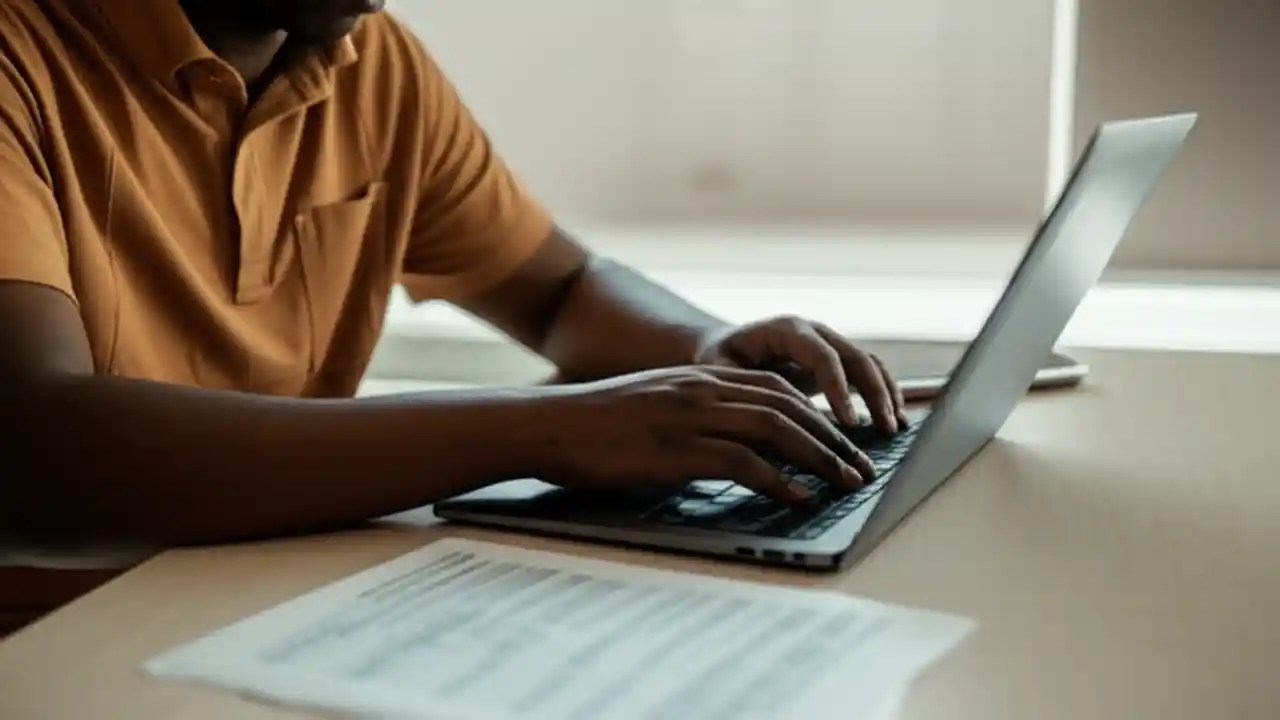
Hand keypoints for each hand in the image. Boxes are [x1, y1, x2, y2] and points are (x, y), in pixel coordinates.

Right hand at [536, 366, 877, 501]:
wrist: (549, 424)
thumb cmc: (594, 424)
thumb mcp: (652, 405)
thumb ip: (693, 414)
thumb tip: (727, 444)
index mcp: (700, 377)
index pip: (777, 388)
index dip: (818, 414)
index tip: (843, 440)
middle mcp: (703, 389)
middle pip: (789, 406)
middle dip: (833, 437)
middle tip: (860, 466)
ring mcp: (691, 416)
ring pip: (777, 429)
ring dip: (820, 457)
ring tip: (845, 482)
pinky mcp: (676, 449)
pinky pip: (743, 461)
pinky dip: (779, 479)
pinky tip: (798, 496)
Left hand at [694, 316, 908, 432]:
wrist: (723, 347)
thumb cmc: (717, 361)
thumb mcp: (721, 372)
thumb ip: (746, 391)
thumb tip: (775, 424)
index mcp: (786, 329)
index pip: (821, 356)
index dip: (838, 389)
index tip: (848, 424)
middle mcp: (814, 332)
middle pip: (854, 357)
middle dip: (874, 394)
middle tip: (884, 430)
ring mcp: (828, 344)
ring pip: (868, 364)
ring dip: (886, 395)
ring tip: (895, 429)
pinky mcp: (835, 362)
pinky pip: (868, 374)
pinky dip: (884, 396)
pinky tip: (893, 424)